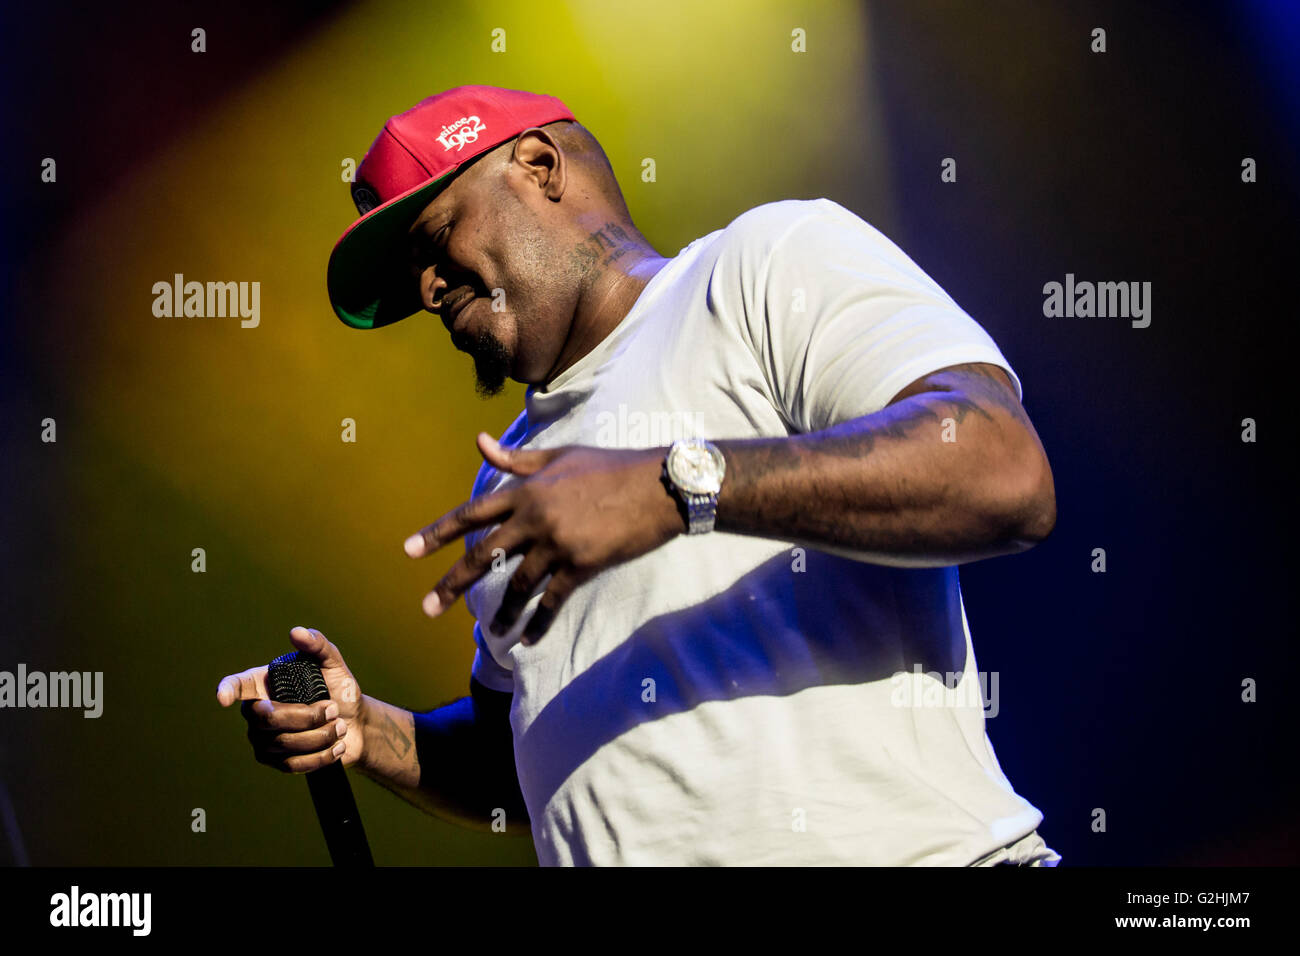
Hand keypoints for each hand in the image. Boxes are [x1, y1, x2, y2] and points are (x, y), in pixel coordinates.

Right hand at [216, 626, 368, 772]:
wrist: (356, 724)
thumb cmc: (340, 690)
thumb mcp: (334, 664)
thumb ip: (318, 646)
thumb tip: (296, 633)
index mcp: (265, 683)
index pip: (238, 685)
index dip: (227, 690)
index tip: (224, 698)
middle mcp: (258, 711)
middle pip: (268, 719)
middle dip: (306, 716)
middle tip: (332, 709)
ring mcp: (264, 738)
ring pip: (283, 743)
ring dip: (320, 736)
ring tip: (339, 726)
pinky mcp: (276, 761)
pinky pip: (292, 764)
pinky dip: (320, 756)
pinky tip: (336, 746)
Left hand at [404, 432, 685, 642]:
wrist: (657, 485)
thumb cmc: (610, 466)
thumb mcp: (560, 456)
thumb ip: (517, 458)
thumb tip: (480, 441)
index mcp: (526, 490)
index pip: (472, 513)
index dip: (438, 533)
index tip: (409, 551)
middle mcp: (534, 517)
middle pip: (484, 555)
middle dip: (452, 583)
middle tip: (428, 607)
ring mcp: (557, 543)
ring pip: (517, 585)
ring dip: (502, 612)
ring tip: (490, 632)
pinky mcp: (581, 564)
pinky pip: (553, 600)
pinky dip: (539, 623)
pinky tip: (528, 640)